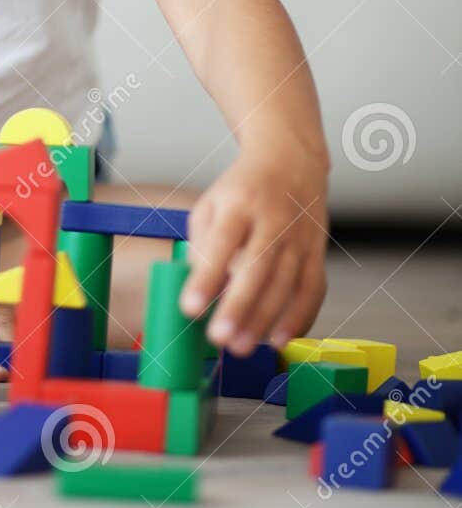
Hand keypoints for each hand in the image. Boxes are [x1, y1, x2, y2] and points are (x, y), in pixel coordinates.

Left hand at [179, 144, 328, 354]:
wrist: (292, 160)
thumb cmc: (242, 189)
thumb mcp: (211, 203)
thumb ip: (201, 243)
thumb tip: (197, 288)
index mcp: (239, 203)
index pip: (221, 242)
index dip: (206, 277)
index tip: (190, 309)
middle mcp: (273, 219)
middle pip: (257, 267)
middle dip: (238, 307)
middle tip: (218, 340)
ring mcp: (300, 235)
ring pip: (286, 284)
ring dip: (264, 320)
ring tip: (240, 347)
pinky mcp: (318, 250)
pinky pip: (314, 289)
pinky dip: (300, 317)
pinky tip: (279, 339)